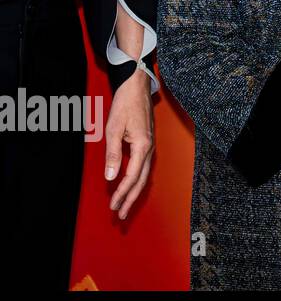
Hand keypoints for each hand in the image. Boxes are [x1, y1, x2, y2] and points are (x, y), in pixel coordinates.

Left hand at [106, 67, 154, 219]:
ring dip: (134, 191)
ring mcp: (150, 145)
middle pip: (142, 180)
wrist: (137, 87)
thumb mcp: (113, 130)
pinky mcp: (148, 142)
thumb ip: (112, 155)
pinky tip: (130, 184)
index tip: (113, 206)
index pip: (131, 177)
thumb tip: (110, 177)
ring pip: (144, 175)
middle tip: (121, 214)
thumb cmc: (125, 105)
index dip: (122, 193)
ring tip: (125, 204)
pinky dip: (137, 179)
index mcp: (142, 147)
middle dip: (131, 199)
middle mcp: (150, 148)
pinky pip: (144, 167)